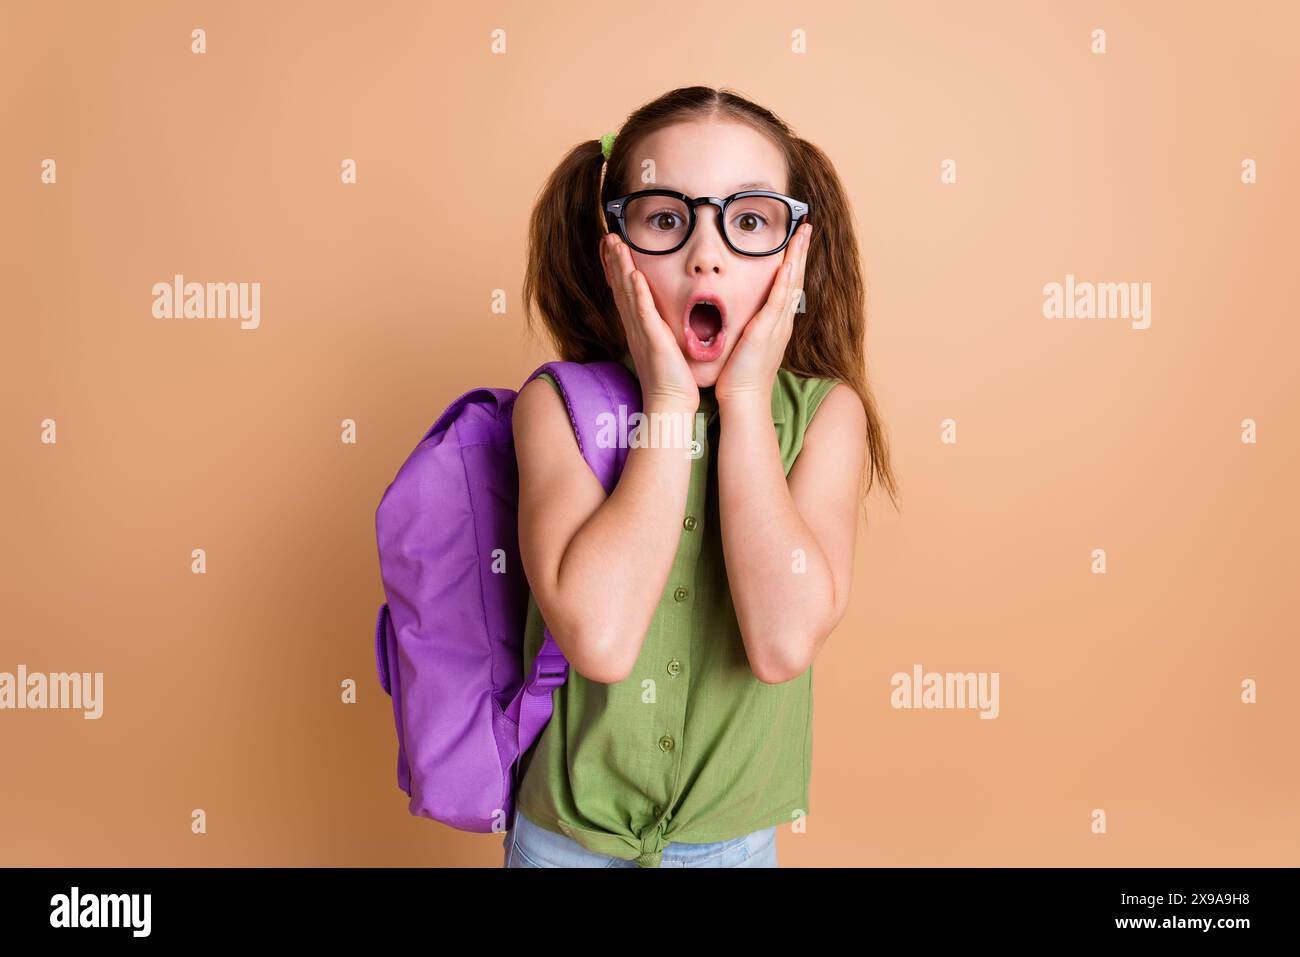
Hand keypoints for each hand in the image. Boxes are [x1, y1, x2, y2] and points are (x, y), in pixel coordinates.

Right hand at [600, 233, 698, 411]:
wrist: (670, 402)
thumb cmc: (672, 377)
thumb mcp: (663, 345)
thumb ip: (661, 328)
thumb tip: (663, 318)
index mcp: (638, 326)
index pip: (624, 291)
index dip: (616, 268)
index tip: (612, 247)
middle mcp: (634, 326)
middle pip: (619, 287)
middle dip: (613, 260)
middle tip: (608, 236)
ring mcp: (641, 331)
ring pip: (626, 293)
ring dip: (620, 268)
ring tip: (615, 244)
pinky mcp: (651, 340)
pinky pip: (642, 313)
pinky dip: (637, 294)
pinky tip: (634, 276)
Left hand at [715, 222, 811, 407]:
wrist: (743, 398)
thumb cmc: (739, 376)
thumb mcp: (745, 344)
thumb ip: (746, 326)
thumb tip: (740, 314)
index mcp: (777, 323)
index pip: (788, 285)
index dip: (794, 261)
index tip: (796, 240)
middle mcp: (782, 321)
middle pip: (796, 279)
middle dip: (801, 252)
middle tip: (807, 227)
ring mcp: (777, 325)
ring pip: (792, 284)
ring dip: (798, 257)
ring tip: (803, 234)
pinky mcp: (767, 330)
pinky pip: (779, 300)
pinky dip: (786, 280)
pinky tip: (789, 262)